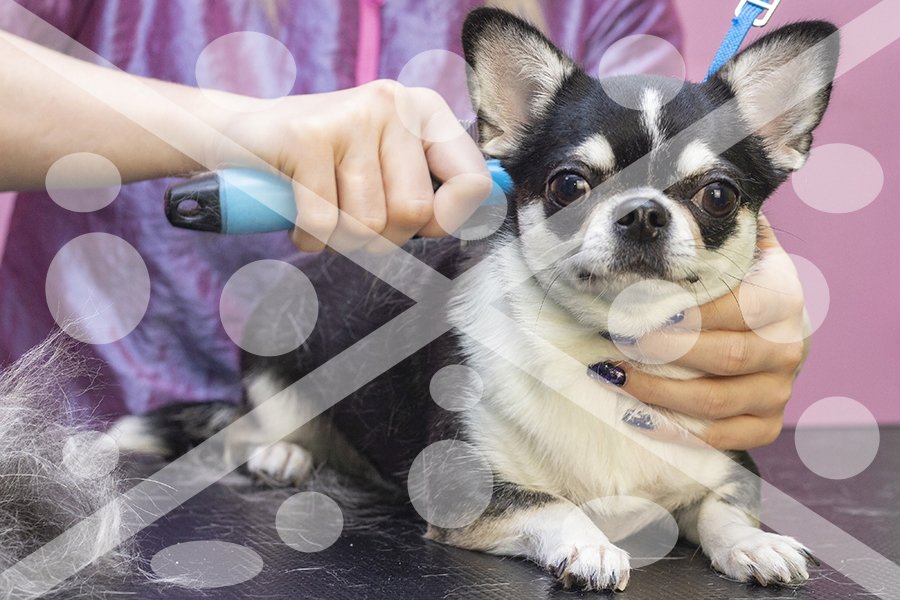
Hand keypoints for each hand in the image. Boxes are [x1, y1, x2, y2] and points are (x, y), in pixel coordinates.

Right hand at [219, 80, 491, 252]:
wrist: (241, 137)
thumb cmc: (326, 164)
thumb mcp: (388, 165)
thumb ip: (435, 185)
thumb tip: (489, 204)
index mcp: (425, 110)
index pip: (472, 184)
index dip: (447, 221)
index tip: (419, 224)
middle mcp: (393, 103)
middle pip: (413, 214)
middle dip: (382, 237)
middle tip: (353, 216)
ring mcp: (350, 116)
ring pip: (367, 226)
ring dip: (340, 239)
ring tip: (322, 207)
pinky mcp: (306, 137)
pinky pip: (323, 226)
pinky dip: (307, 237)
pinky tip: (295, 212)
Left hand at [613, 216, 808, 449]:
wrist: (764, 336)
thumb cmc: (732, 286)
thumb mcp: (735, 251)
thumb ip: (721, 227)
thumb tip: (697, 189)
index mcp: (784, 296)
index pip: (743, 305)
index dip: (692, 311)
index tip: (643, 308)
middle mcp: (789, 345)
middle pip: (726, 355)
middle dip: (664, 349)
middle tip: (616, 339)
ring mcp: (779, 390)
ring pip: (716, 400)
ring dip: (657, 390)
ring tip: (611, 373)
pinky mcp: (765, 424)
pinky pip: (723, 438)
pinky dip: (675, 430)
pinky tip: (635, 416)